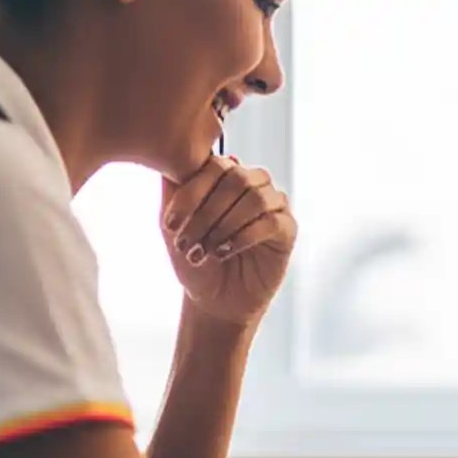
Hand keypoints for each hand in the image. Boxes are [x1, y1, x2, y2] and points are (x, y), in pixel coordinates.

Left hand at [161, 157, 296, 325]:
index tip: (170, 225)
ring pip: (256, 197)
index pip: (213, 165)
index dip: (191, 193)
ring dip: (225, 225)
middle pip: (236, 177)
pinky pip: (272, 221)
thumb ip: (171, 191)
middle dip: (207, 212)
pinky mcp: (288, 229)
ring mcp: (273, 204)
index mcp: (226, 175)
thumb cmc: (193, 259)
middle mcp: (252, 183)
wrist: (214, 300)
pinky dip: (244, 236)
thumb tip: (171, 158)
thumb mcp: (172, 225)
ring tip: (207, 249)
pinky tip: (225, 252)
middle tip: (188, 242)